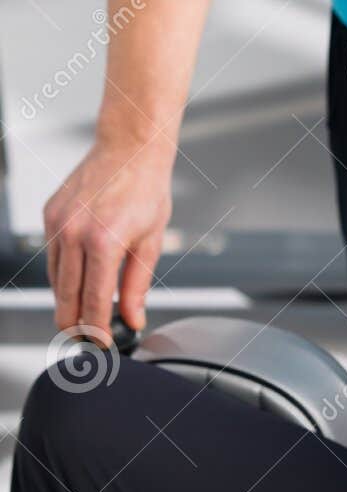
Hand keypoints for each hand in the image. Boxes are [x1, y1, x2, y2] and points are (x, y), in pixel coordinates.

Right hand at [43, 140, 173, 344]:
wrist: (130, 147)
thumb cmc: (146, 187)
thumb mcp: (151, 239)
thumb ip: (137, 284)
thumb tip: (132, 318)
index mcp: (104, 241)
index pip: (93, 302)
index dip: (97, 330)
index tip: (103, 344)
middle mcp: (75, 233)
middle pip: (66, 299)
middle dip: (75, 325)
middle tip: (89, 338)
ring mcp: (58, 224)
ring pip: (56, 281)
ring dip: (69, 301)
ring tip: (86, 312)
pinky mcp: (50, 215)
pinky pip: (52, 257)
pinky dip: (64, 273)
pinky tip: (80, 277)